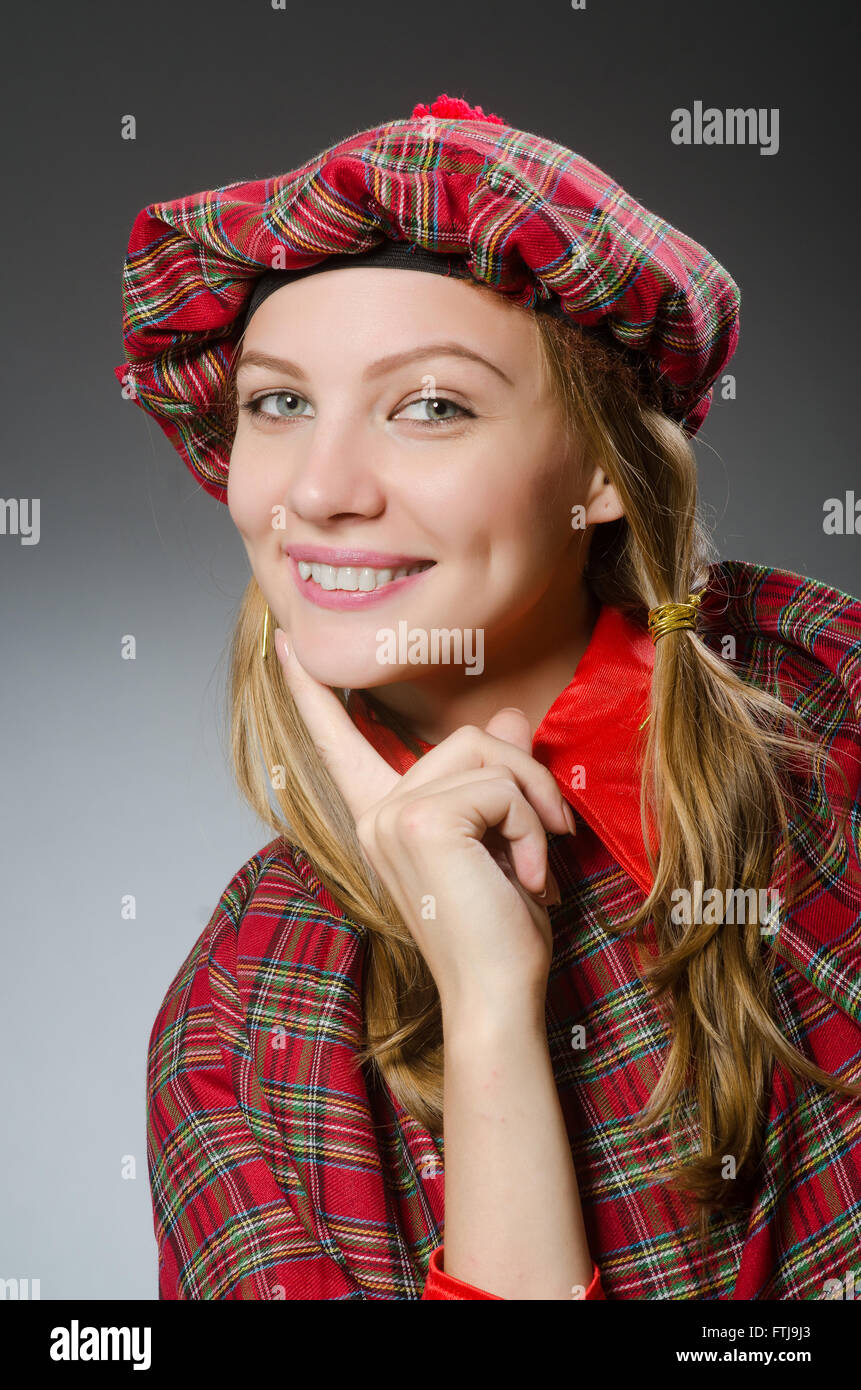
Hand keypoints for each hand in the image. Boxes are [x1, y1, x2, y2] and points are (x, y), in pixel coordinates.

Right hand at [273, 628, 575, 1022]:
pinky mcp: (423, 821)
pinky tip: (527, 879)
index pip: (340, 742)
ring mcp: (393, 816)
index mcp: (382, 817)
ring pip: (489, 753)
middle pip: (468, 737)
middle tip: (551, 835)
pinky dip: (532, 828)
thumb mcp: (501, 840)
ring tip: (537, 864)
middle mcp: (377, 812)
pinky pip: (501, 787)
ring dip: (534, 804)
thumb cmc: (497, 931)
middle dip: (526, 779)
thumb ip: (497, 776)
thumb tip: (511, 716)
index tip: (286, 640)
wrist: (495, 997)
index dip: (312, 691)